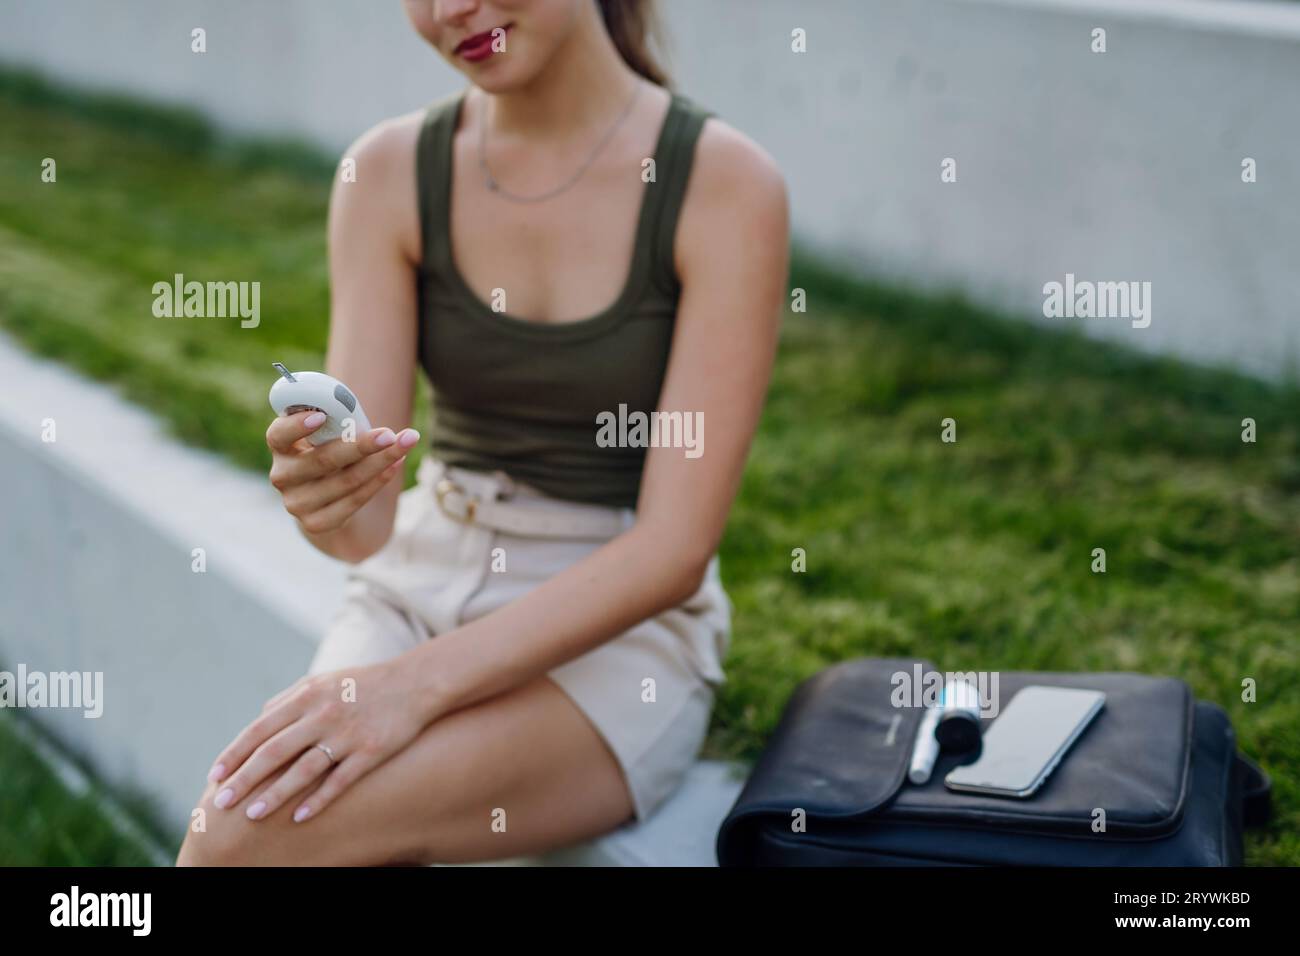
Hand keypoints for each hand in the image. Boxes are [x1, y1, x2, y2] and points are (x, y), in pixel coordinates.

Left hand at [205, 659, 435, 822]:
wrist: (417, 682)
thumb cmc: (364, 684)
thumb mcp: (324, 680)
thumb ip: (290, 697)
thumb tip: (259, 718)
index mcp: (308, 695)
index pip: (261, 728)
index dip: (235, 753)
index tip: (215, 775)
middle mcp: (324, 714)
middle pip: (275, 751)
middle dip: (244, 778)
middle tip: (221, 803)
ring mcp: (348, 733)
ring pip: (303, 769)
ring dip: (276, 794)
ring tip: (253, 815)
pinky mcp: (371, 751)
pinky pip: (340, 780)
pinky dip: (319, 799)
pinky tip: (300, 817)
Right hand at [266, 410, 419, 533]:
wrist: (325, 496)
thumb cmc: (328, 449)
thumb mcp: (326, 433)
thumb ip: (336, 423)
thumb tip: (365, 420)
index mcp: (280, 446)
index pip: (278, 435)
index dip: (297, 426)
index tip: (321, 416)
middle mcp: (282, 476)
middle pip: (323, 460)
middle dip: (361, 446)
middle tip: (389, 435)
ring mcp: (296, 504)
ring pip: (346, 481)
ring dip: (380, 462)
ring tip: (405, 444)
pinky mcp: (315, 524)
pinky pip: (354, 502)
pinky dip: (378, 481)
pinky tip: (395, 464)